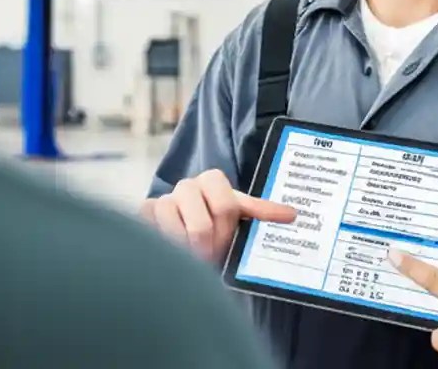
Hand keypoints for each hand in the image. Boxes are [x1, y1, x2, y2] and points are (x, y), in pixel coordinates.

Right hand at [141, 169, 297, 262]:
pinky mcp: (144, 212)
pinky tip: (171, 252)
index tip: (227, 245)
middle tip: (210, 258)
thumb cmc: (217, 227)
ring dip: (187, 255)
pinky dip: (167, 251)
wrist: (183, 236)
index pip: (226, 206)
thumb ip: (260, 212)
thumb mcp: (240, 218)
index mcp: (213, 180)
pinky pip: (155, 236)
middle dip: (209, 249)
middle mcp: (188, 185)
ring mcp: (164, 198)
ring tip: (191, 258)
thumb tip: (293, 214)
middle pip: (202, 226)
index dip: (227, 232)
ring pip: (177, 234)